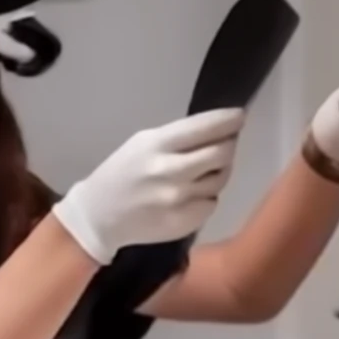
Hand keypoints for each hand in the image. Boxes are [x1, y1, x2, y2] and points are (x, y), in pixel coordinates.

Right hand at [52, 108, 244, 264]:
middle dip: (228, 146)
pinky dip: (207, 196)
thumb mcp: (143, 144)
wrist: (99, 216)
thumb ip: (179, 138)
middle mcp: (170, 171)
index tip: (239, 117)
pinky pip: (212, 202)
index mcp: (157, 145)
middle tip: (225, 145)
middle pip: (222, 153)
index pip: (204, 127)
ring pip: (220, 179)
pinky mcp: (185, 222)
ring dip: (218, 172)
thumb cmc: (123, 174)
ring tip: (201, 172)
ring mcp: (179, 199)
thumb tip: (220, 130)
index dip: (228, 120)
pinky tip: (189, 196)